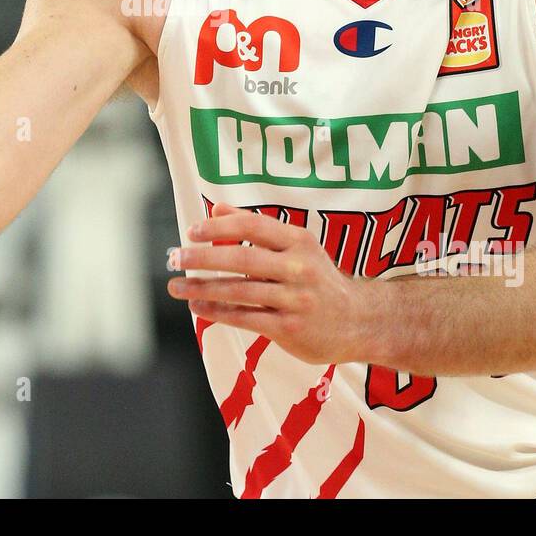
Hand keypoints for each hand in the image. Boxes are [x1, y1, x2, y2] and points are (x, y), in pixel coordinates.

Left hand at [166, 201, 376, 364]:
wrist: (359, 320)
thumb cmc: (320, 279)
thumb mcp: (299, 246)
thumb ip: (259, 227)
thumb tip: (218, 207)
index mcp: (300, 241)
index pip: (253, 226)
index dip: (220, 226)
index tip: (193, 230)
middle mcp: (298, 268)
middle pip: (242, 259)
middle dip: (204, 258)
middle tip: (176, 257)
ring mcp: (294, 299)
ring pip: (239, 291)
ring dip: (203, 288)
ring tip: (177, 286)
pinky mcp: (289, 328)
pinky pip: (245, 317)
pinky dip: (218, 313)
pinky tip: (198, 307)